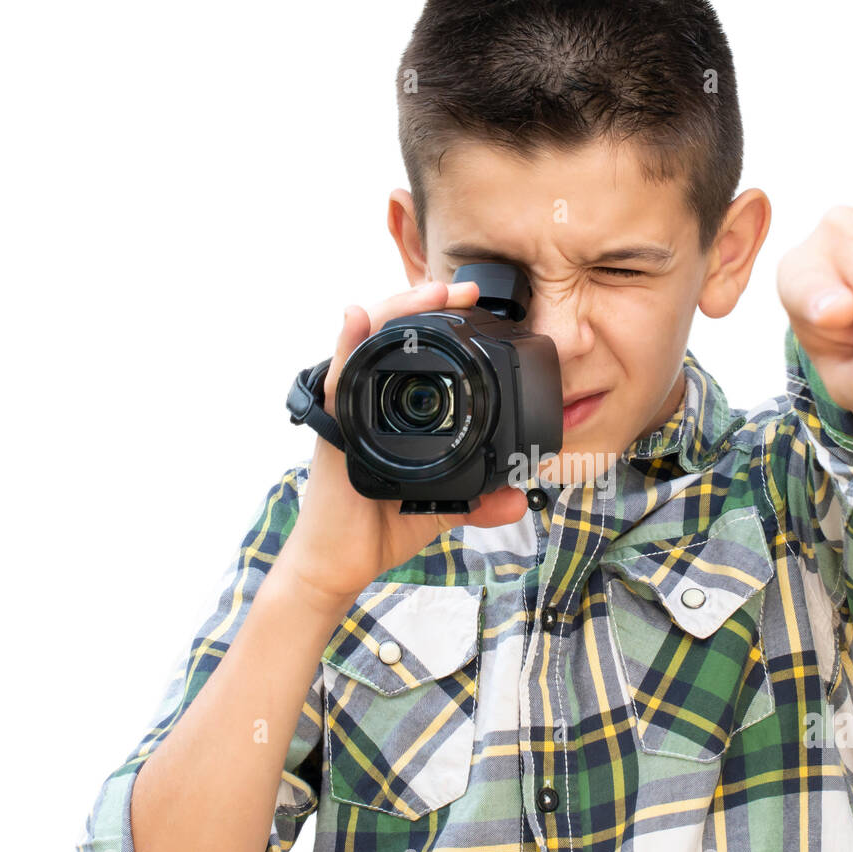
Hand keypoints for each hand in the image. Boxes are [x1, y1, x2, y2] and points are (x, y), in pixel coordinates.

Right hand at [277, 279, 528, 612]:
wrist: (343, 562)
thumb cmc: (381, 526)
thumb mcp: (443, 508)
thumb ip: (480, 501)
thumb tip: (518, 498)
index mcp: (393, 410)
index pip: (413, 352)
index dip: (439, 323)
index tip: (475, 304)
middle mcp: (368, 402)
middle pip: (390, 334)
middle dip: (424, 305)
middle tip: (462, 289)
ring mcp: (349, 411)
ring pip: (367, 344)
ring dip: (396, 311)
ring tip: (430, 293)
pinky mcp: (334, 429)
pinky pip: (338, 379)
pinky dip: (347, 346)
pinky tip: (356, 317)